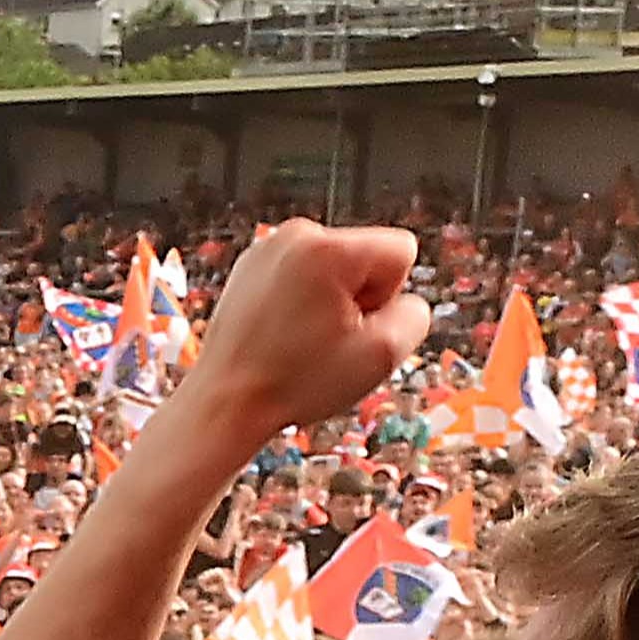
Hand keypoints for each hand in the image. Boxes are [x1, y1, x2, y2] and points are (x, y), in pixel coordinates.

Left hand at [183, 219, 432, 434]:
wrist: (223, 405)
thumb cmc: (296, 383)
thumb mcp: (383, 355)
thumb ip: (415, 315)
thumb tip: (400, 300)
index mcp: (328, 247)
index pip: (401, 251)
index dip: (389, 297)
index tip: (351, 328)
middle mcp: (295, 234)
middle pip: (365, 258)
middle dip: (357, 298)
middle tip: (322, 341)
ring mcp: (267, 248)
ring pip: (334, 269)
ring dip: (330, 302)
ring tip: (298, 341)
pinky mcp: (249, 267)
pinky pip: (301, 276)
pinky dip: (299, 303)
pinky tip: (279, 336)